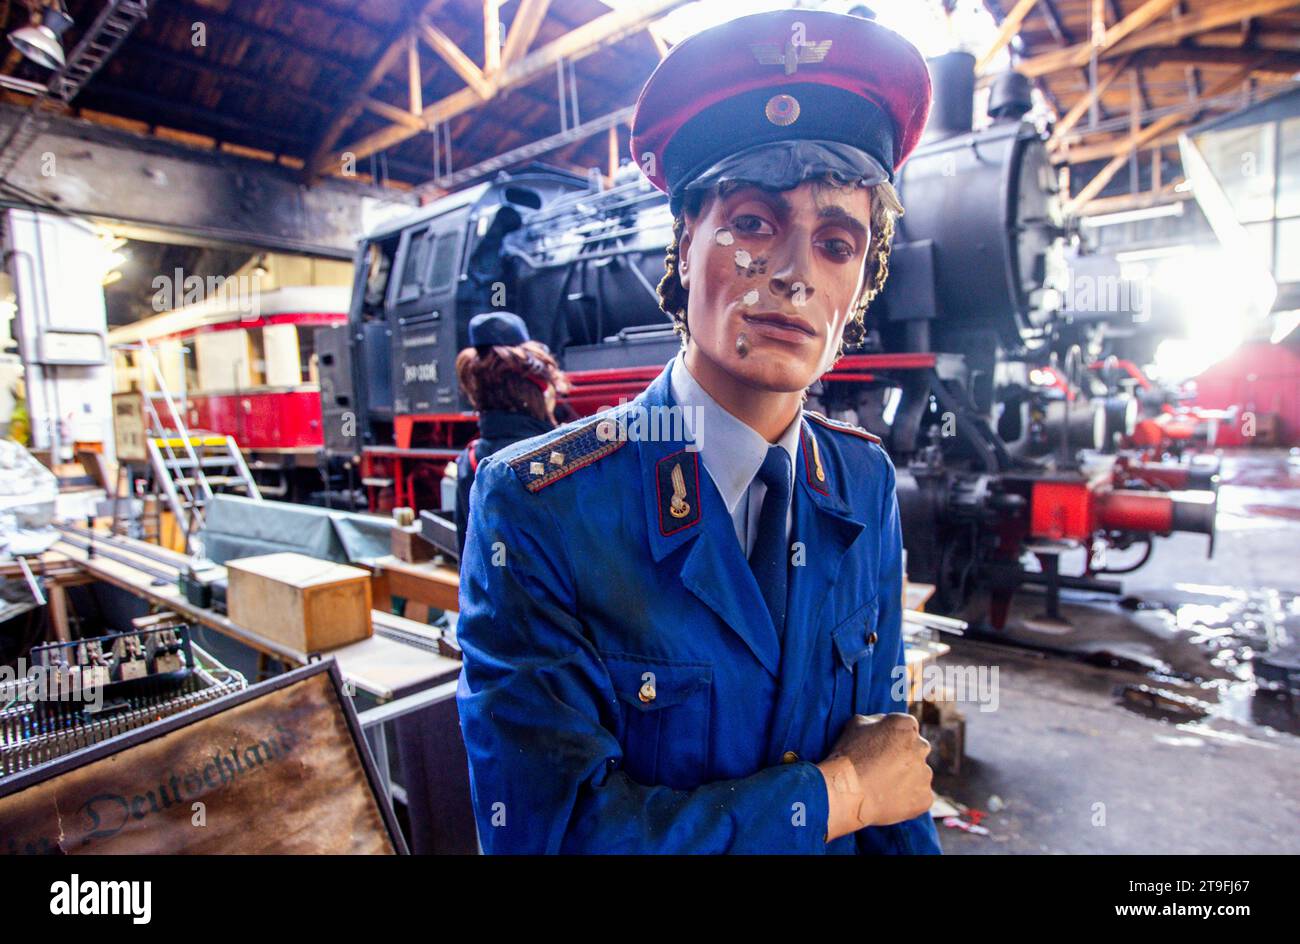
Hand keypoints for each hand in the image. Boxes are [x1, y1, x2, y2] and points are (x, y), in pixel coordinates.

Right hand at [817, 713, 931, 840]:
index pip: (907, 729)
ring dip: (906, 779)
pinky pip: (919, 797)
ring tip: (882, 787)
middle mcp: (921, 747)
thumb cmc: (848, 756)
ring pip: (918, 774)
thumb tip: (884, 725)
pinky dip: (907, 799)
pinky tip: (887, 800)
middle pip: (916, 751)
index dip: (892, 740)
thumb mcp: (856, 724)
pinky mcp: (925, 798)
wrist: (845, 792)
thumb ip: (877, 720)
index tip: (880, 750)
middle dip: (903, 758)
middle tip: (882, 770)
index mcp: (906, 725)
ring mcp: (925, 774)